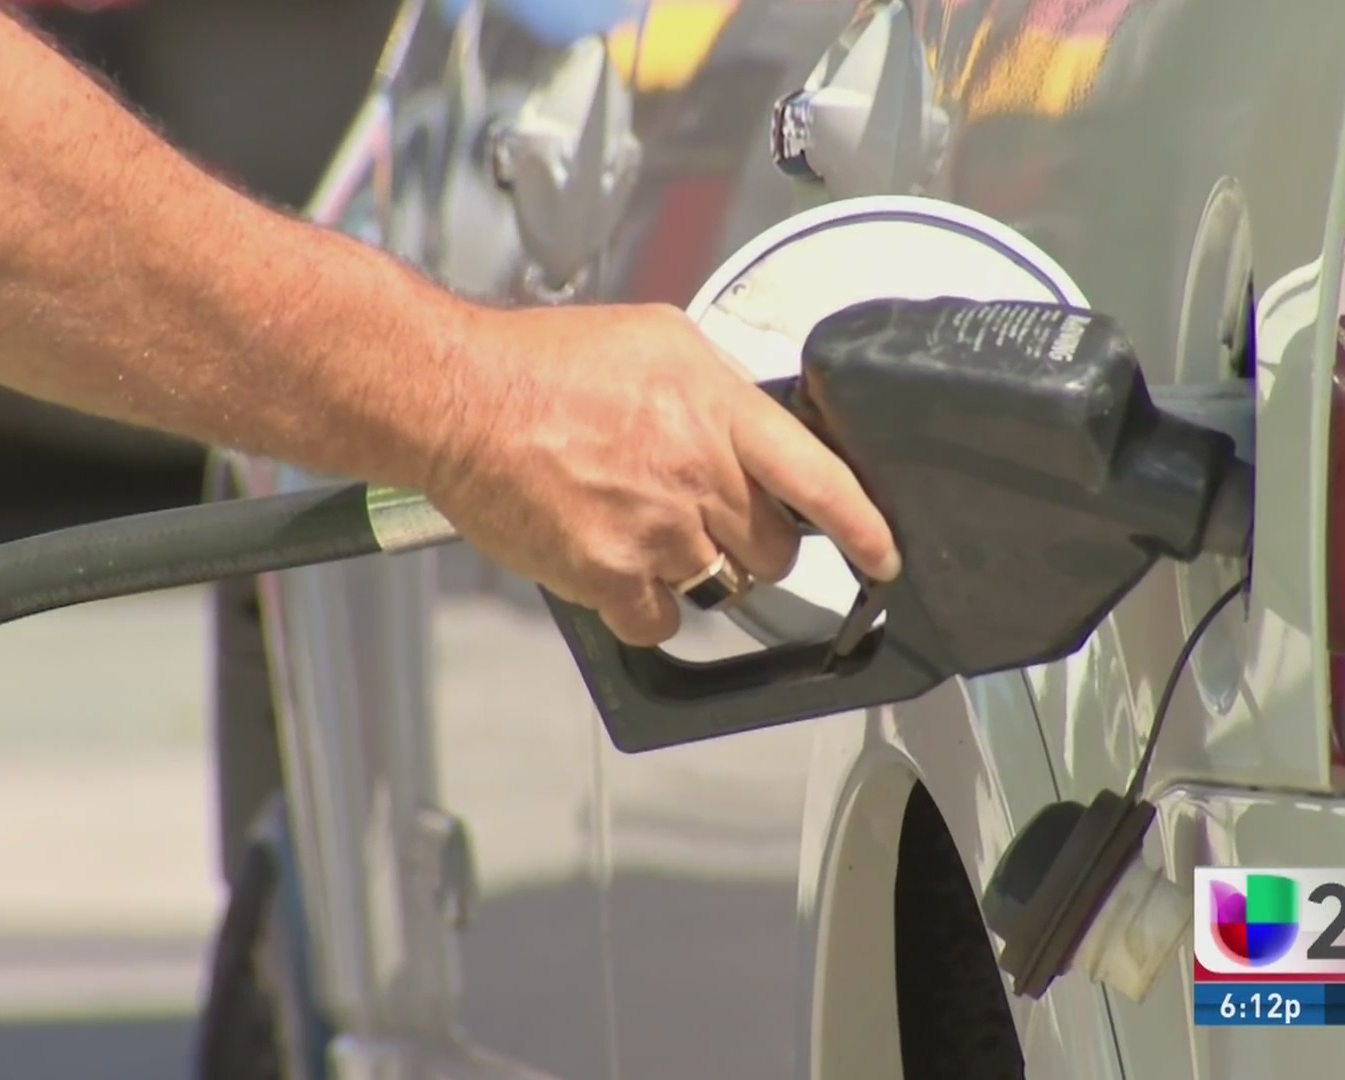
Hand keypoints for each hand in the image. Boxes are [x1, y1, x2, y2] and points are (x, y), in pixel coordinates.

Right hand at [429, 303, 900, 645]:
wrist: (460, 399)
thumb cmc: (543, 364)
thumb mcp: (658, 340)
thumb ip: (720, 390)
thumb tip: (758, 425)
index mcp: (718, 408)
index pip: (821, 478)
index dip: (864, 527)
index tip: (884, 556)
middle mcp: (698, 470)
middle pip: (772, 547)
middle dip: (751, 541)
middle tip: (703, 515)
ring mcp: (657, 529)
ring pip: (718, 586)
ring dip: (692, 568)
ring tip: (642, 525)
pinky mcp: (610, 575)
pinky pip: (659, 620)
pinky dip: (642, 605)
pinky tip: (614, 564)